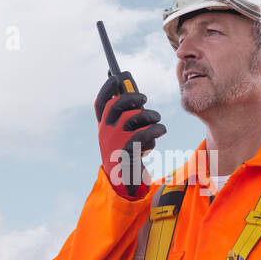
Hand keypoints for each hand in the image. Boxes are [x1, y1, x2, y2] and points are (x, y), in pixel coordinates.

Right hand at [95, 73, 165, 199]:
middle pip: (116, 105)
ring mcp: (115, 142)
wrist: (124, 181)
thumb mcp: (123, 134)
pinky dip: (155, 131)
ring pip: (134, 117)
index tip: (117, 77)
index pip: (101, 102)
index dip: (107, 87)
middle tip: (144, 99)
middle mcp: (106, 132)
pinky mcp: (127, 151)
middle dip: (133, 97)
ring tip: (158, 121)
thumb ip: (128, 116)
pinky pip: (144, 133)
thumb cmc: (128, 152)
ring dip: (151, 116)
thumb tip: (136, 94)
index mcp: (103, 126)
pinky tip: (159, 131)